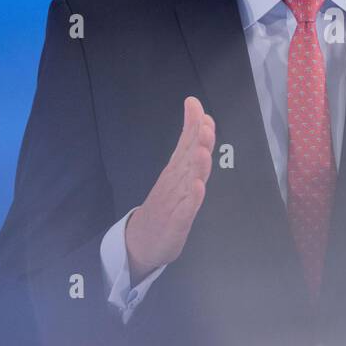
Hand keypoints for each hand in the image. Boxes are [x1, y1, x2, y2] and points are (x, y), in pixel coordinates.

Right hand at [124, 96, 215, 283]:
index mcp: (176, 171)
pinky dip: (191, 200)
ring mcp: (175, 203)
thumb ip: (189, 147)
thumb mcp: (177, 174)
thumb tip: (200, 120)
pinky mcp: (176, 223)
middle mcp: (175, 183)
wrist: (140, 242)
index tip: (194, 103)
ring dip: (196, 167)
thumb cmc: (164, 205)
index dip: (192, 124)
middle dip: (197, 141)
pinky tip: (197, 189)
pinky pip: (185, 211)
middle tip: (204, 124)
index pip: (186, 143)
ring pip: (187, 182)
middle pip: (188, 160)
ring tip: (202, 152)